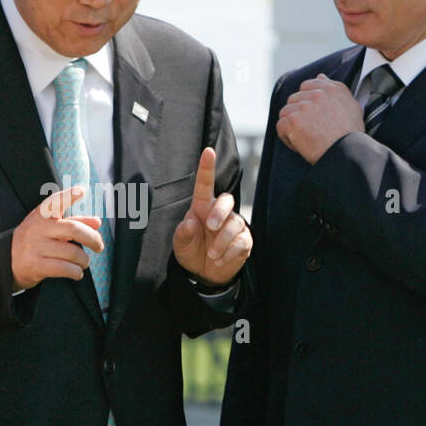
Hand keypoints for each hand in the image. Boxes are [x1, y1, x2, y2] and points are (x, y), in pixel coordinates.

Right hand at [11, 185, 103, 290]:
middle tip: (99, 246)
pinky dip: (76, 272)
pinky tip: (77, 272)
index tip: (81, 191)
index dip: (68, 196)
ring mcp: (36, 247)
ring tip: (84, 262)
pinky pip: (65, 269)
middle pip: (73, 229)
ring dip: (84, 260)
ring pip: (73, 253)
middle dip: (93, 239)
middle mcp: (38, 229)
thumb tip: (97, 221)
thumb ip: (74, 222)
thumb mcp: (49, 227)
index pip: (55, 202)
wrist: (7, 261)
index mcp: (41, 216)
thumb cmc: (34, 241)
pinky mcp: (36, 266)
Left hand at [172, 147, 251, 285]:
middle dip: (219, 212)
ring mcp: (234, 226)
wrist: (204, 274)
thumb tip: (190, 223)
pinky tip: (219, 260)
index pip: (205, 184)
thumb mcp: (180, 244)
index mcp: (202, 207)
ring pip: (235, 224)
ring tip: (212, 255)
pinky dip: (229, 253)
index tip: (208, 151)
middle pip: (227, 200)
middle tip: (210, 227)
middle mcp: (220, 213)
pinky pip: (241, 242)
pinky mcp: (245, 241)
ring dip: (221, 241)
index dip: (207, 168)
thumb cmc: (191, 250)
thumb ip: (182, 233)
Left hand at [277, 74, 362, 163]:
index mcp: (331, 89)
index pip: (307, 86)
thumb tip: (321, 76)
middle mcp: (317, 94)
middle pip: (294, 99)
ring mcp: (303, 106)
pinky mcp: (292, 120)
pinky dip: (287, 138)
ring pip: (286, 112)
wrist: (347, 153)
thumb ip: (336, 89)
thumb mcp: (351, 106)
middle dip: (298, 114)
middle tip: (311, 130)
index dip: (306, 102)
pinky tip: (301, 144)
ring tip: (307, 137)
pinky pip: (281, 126)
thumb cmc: (350, 134)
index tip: (313, 116)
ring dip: (292, 126)